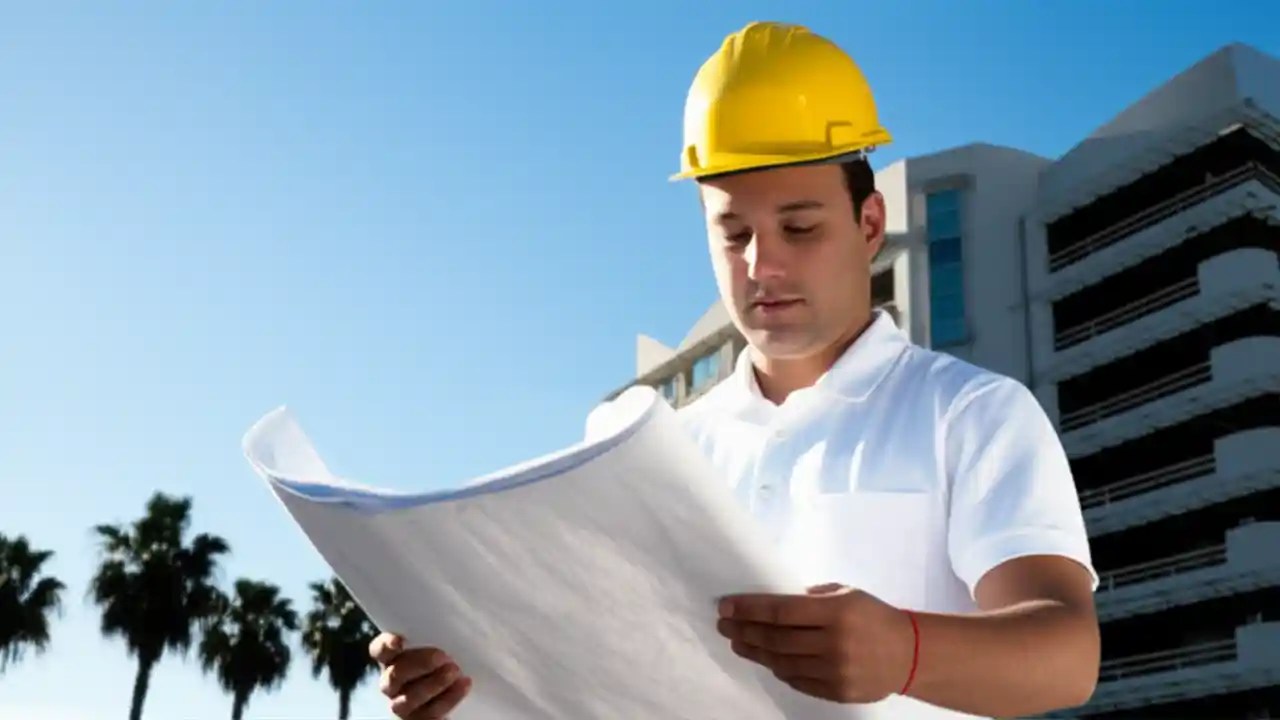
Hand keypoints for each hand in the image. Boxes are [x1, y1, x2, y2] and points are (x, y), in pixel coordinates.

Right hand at [370, 633, 472, 718]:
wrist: (458, 689)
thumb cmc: (448, 656)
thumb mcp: (444, 640)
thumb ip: (441, 630)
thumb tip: (460, 609)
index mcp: (392, 658)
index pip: (379, 650)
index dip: (386, 646)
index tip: (400, 640)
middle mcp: (392, 683)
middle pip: (394, 675)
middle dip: (419, 665)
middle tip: (443, 656)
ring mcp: (403, 704)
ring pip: (408, 699)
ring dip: (433, 684)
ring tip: (455, 671)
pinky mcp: (418, 719)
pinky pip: (428, 715)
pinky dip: (448, 700)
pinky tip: (464, 685)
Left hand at [715, 583, 915, 703]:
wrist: (909, 654)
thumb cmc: (873, 616)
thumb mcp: (846, 594)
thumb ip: (811, 599)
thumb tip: (772, 605)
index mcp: (837, 612)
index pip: (781, 611)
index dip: (749, 609)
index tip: (726, 607)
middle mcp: (834, 643)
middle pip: (776, 639)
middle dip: (745, 630)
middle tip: (725, 625)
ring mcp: (835, 672)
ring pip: (782, 662)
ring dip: (755, 651)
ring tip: (739, 642)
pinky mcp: (837, 692)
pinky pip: (797, 680)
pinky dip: (778, 669)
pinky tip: (767, 659)